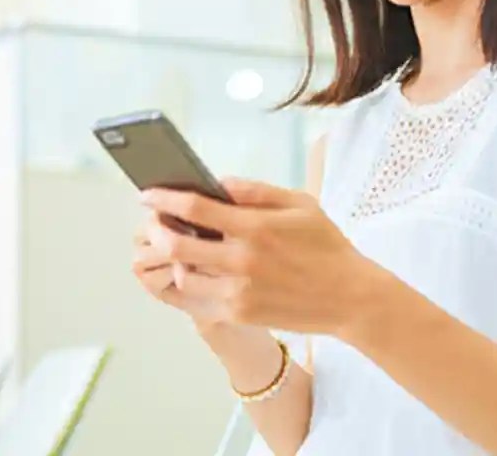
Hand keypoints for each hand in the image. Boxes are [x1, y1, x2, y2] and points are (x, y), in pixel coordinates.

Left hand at [141, 178, 380, 335]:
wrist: (350, 298)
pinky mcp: (240, 314)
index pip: (194, 209)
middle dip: (156, 230)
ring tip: (174, 245)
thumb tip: (217, 182)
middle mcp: (242, 261)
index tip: (147, 193)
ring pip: (182, 274)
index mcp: (256, 227)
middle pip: (176, 246)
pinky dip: (189, 281)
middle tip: (153, 221)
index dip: (163, 199)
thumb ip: (256, 190)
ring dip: (171, 258)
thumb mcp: (300, 204)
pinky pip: (198, 298)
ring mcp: (239, 291)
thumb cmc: (325, 245)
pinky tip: (192, 269)